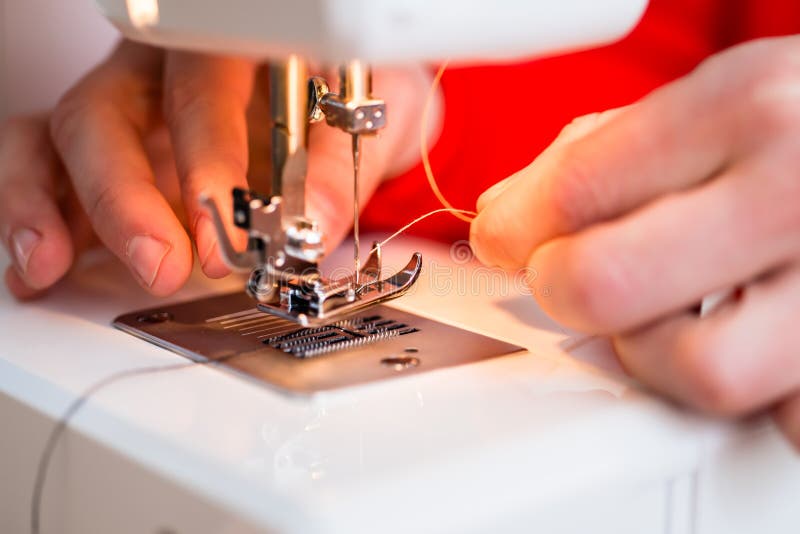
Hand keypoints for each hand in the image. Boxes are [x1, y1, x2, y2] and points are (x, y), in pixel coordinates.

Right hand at [0, 40, 436, 297]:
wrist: (339, 90)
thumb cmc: (348, 92)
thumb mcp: (371, 115)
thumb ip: (343, 167)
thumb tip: (312, 229)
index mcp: (227, 47)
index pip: (202, 90)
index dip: (208, 157)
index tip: (231, 224)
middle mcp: (164, 71)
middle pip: (110, 112)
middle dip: (126, 196)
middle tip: (164, 264)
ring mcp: (129, 107)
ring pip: (67, 137)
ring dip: (60, 208)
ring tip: (52, 266)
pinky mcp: (109, 152)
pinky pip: (47, 167)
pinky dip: (36, 214)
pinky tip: (40, 265)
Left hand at [470, 36, 799, 447]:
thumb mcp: (722, 98)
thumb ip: (604, 153)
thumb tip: (506, 215)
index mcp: (748, 110)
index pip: (574, 193)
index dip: (512, 229)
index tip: (503, 240)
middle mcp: (797, 195)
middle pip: (607, 287)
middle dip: (562, 289)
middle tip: (568, 279)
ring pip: (696, 371)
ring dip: (654, 353)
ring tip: (667, 315)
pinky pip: (778, 414)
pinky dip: (742, 390)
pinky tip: (741, 339)